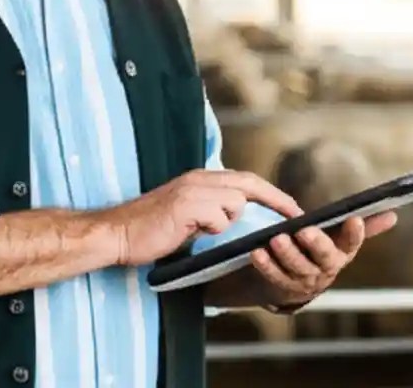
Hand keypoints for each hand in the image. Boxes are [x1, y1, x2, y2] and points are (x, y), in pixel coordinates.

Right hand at [99, 169, 302, 266]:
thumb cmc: (149, 229)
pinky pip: (219, 218)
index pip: (245, 179)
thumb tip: (238, 215)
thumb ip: (210, 209)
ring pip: (235, 201)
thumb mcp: (186, 213)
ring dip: (228, 221)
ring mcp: (193, 190)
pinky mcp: (187, 205)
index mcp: (199, 178)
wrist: (116, 234)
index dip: (271, 192)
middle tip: (295, 215)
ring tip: (203, 231)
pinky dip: (212, 229)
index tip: (291, 208)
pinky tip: (190, 233)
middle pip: (249, 182)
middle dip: (276, 199)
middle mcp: (198, 178)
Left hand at [249, 212, 397, 307]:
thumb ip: (365, 227)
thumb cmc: (320, 251)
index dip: (355, 233)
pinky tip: (257, 251)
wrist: (296, 283)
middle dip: (316, 244)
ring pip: (298, 268)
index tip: (353, 219)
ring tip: (275, 239)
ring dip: (286, 254)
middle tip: (304, 231)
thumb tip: (393, 214)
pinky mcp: (284, 287)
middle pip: (325, 258)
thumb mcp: (341, 239)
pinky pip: (275, 277)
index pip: (353, 243)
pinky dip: (266, 265)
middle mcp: (328, 269)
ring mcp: (306, 280)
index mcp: (344, 253)